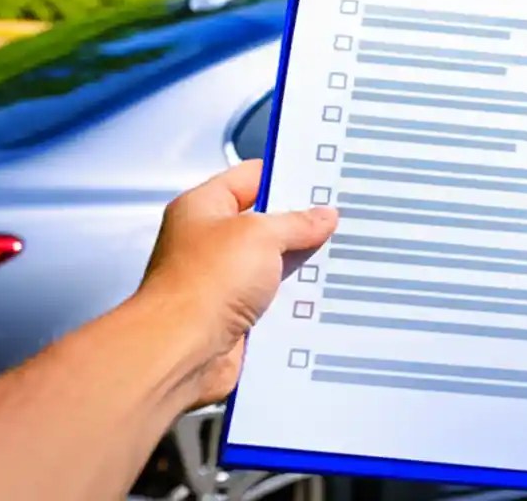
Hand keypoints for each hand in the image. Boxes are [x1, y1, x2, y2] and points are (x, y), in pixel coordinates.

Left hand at [138, 159, 337, 407]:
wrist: (183, 351)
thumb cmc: (207, 282)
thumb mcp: (260, 236)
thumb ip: (297, 223)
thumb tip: (324, 216)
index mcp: (203, 208)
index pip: (250, 178)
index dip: (286, 176)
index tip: (323, 180)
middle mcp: (208, 242)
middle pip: (264, 223)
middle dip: (300, 224)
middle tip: (342, 218)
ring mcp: (221, 281)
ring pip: (271, 265)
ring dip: (300, 265)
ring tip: (344, 253)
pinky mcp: (234, 316)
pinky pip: (272, 301)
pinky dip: (295, 300)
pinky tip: (326, 294)